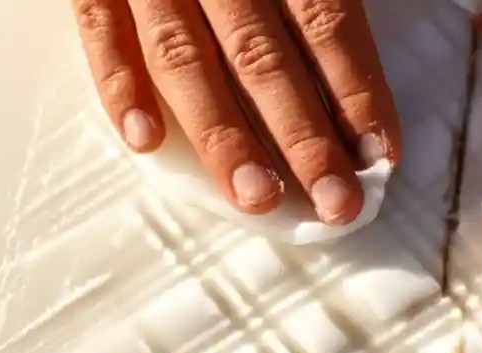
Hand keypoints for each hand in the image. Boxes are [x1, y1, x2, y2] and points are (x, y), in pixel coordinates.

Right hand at [71, 0, 398, 223]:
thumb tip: (352, 49)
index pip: (327, 22)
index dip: (357, 89)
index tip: (382, 154)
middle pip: (263, 55)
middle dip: (303, 136)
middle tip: (335, 202)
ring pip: (186, 56)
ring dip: (222, 134)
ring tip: (256, 197)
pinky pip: (99, 27)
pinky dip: (118, 82)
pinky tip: (146, 142)